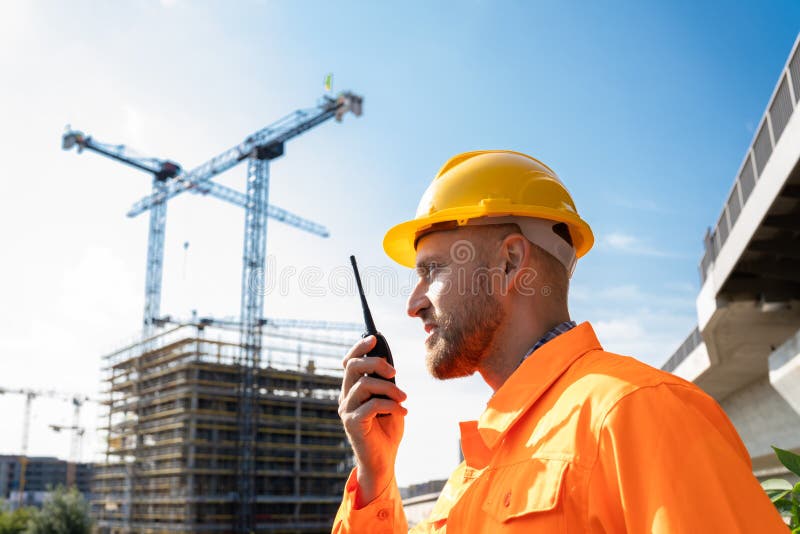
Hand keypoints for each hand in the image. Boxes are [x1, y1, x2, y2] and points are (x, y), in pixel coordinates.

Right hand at [338, 335, 406, 506]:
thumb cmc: (387, 430)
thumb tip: (388, 363)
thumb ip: (385, 383)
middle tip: (395, 373)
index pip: (349, 362)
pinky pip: (373, 404)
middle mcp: (345, 397)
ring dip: (390, 388)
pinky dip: (392, 405)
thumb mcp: (389, 400)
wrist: (383, 461)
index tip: (374, 338)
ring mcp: (346, 410)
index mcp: (352, 390)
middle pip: (353, 367)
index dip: (359, 348)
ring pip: (365, 384)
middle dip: (376, 363)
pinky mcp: (353, 423)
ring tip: (404, 398)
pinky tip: (403, 412)